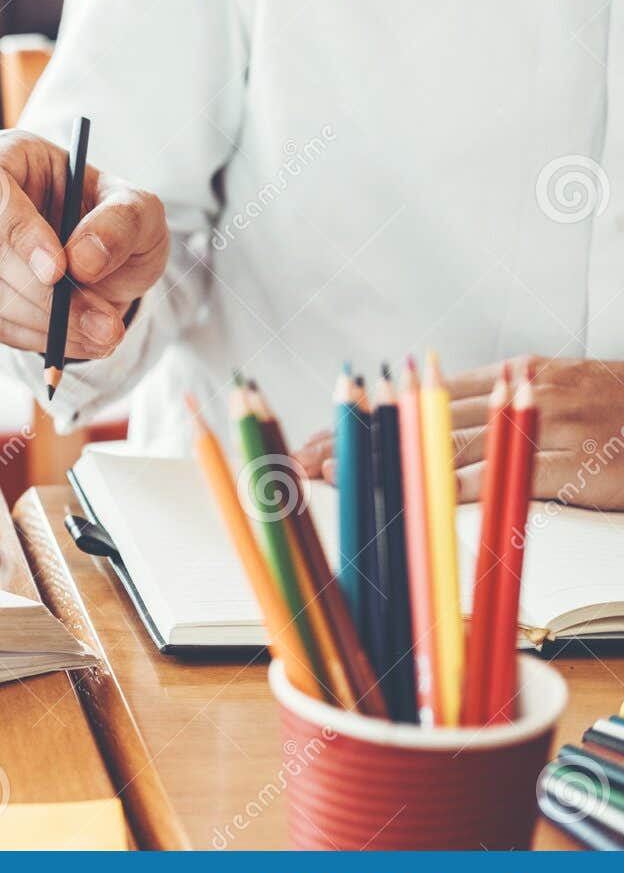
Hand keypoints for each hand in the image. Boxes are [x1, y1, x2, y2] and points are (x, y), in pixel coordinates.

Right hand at [0, 128, 167, 359]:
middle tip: (101, 322)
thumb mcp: (140, 211)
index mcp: (9, 155)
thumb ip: (121, 224)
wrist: (102, 261)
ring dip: (46, 324)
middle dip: (43, 294)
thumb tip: (82, 260)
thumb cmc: (114, 221)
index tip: (59, 271)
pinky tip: (76, 339)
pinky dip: (34, 339)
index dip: (18, 230)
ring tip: (104, 334)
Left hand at [294, 356, 623, 509]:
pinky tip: (405, 499)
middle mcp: (526, 392)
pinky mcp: (572, 466)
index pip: (424, 396)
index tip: (321, 431)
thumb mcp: (566, 391)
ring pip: (444, 448)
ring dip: (382, 464)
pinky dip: (447, 490)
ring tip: (329, 479)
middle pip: (422, 419)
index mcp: (520, 374)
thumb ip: (510, 405)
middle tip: (300, 459)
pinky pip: (498, 478)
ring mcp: (548, 428)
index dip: (370, 417)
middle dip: (357, 441)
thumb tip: (449, 427)